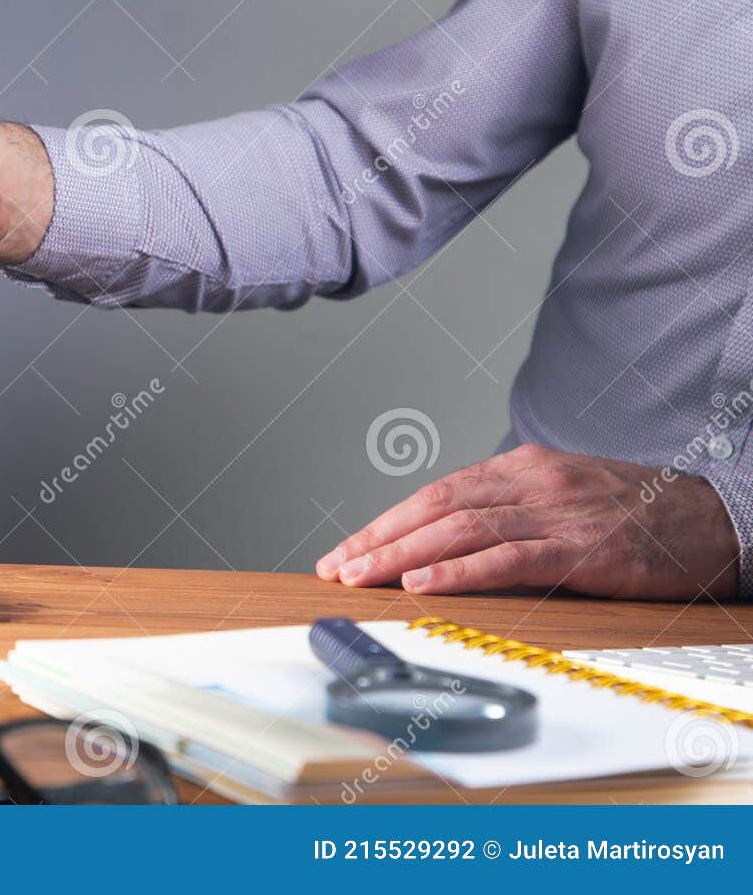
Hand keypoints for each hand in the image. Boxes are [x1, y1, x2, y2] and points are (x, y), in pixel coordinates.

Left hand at [316, 444, 739, 599]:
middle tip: (337, 566)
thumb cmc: (635, 515)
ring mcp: (556, 513)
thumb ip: (509, 515)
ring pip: (460, 529)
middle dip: (379, 539)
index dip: (385, 523)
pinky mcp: (582, 549)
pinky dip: (459, 572)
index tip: (347, 550)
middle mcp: (531, 482)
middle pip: (435, 507)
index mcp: (521, 468)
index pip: (435, 494)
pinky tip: (422, 585)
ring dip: (402, 555)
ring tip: (361, 576)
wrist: (716, 521)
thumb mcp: (562, 500)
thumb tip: (446, 546)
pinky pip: (507, 558)